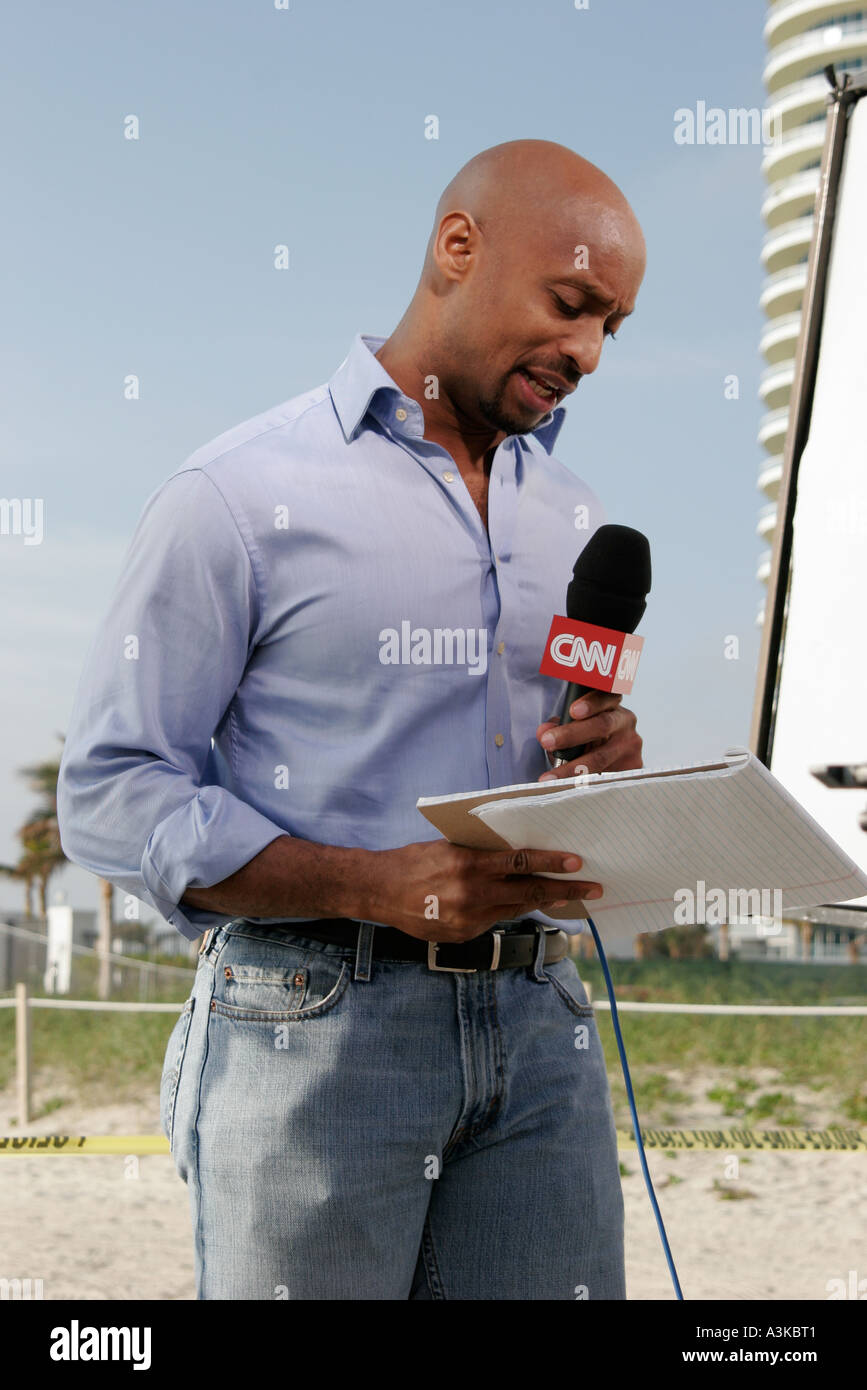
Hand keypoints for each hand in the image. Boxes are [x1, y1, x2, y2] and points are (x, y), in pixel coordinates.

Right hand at [364, 840, 603, 942]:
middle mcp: (472, 893)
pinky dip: (509, 911)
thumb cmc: (415, 861)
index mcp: (470, 864)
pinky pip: (495, 921)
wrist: (380, 890)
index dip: (551, 863)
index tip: (576, 862)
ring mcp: (469, 918)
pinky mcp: (464, 934)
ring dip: (544, 904)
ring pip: (516, 909)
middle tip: (593, 888)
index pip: (520, 862)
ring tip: (568, 898)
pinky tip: (523, 906)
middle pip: (528, 892)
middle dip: (564, 890)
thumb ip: (482, 854)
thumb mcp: (450, 847)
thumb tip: (517, 855)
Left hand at [536, 691, 641, 780]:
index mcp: (611, 704)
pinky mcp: (633, 767)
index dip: (591, 703)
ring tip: (550, 777)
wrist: (614, 760)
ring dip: (573, 768)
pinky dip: (584, 783)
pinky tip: (568, 788)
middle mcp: (625, 721)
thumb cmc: (590, 737)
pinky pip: (606, 777)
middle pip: (602, 725)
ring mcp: (631, 745)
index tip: (573, 711)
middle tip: (548, 742)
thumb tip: (544, 732)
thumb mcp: (573, 726)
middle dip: (572, 734)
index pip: (605, 696)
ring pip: (602, 756)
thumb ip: (558, 727)